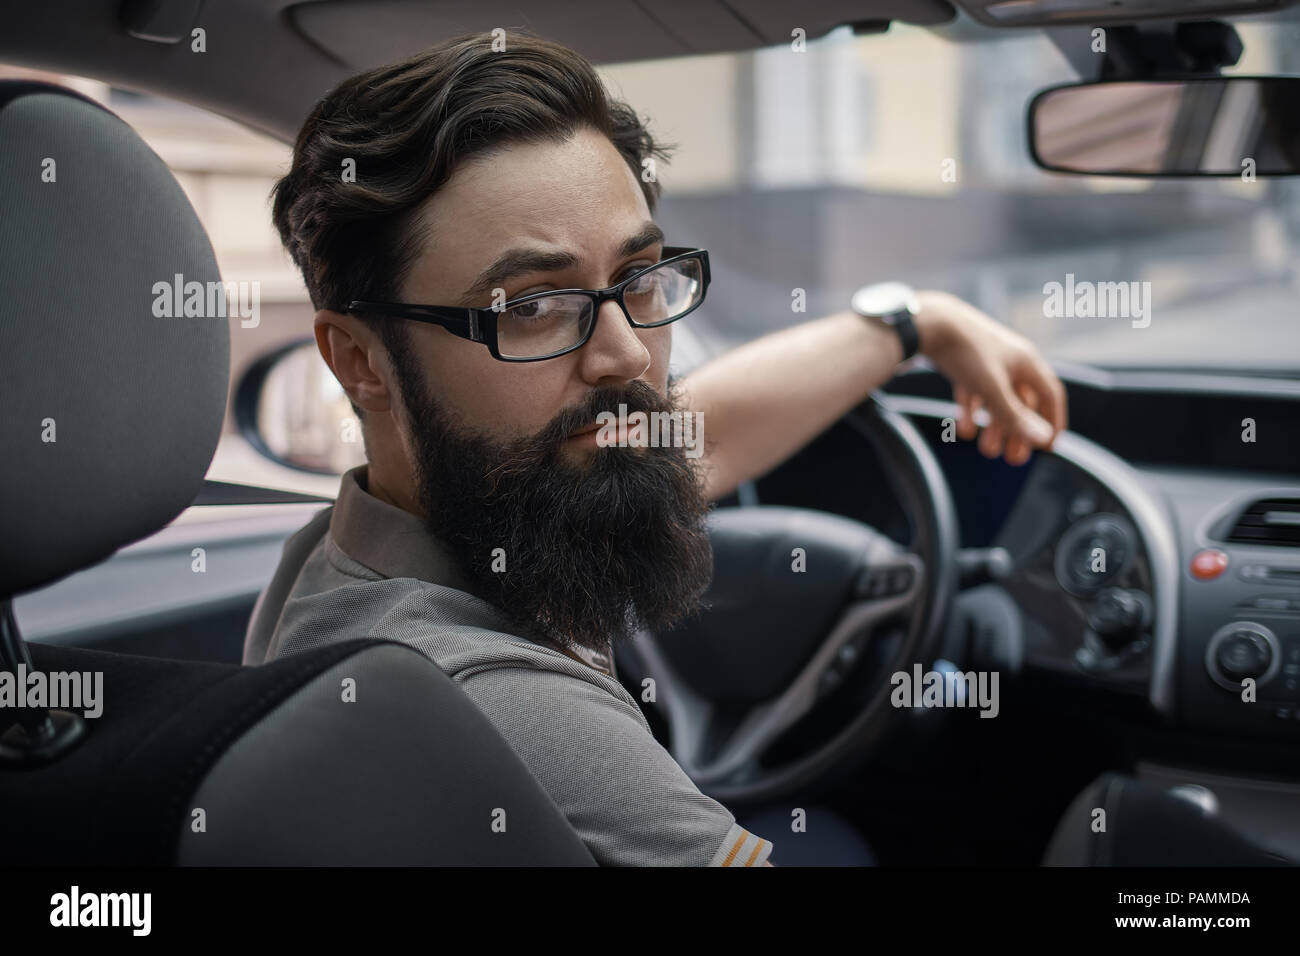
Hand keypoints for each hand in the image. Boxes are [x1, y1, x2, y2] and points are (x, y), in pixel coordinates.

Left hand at [913, 290, 1066, 465]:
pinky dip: (972, 412)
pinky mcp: (964, 362)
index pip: (1050, 394)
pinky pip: (974, 392)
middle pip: (1022, 401)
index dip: (1053, 420)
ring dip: (995, 426)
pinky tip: (964, 431)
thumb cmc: (965, 351)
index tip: (1049, 445)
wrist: (928, 322)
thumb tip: (1043, 440)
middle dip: (1019, 432)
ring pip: (997, 399)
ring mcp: (987, 360)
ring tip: (988, 451)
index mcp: (1026, 362)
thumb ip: (1015, 415)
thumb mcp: (991, 387)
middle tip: (1014, 460)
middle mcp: (1011, 360)